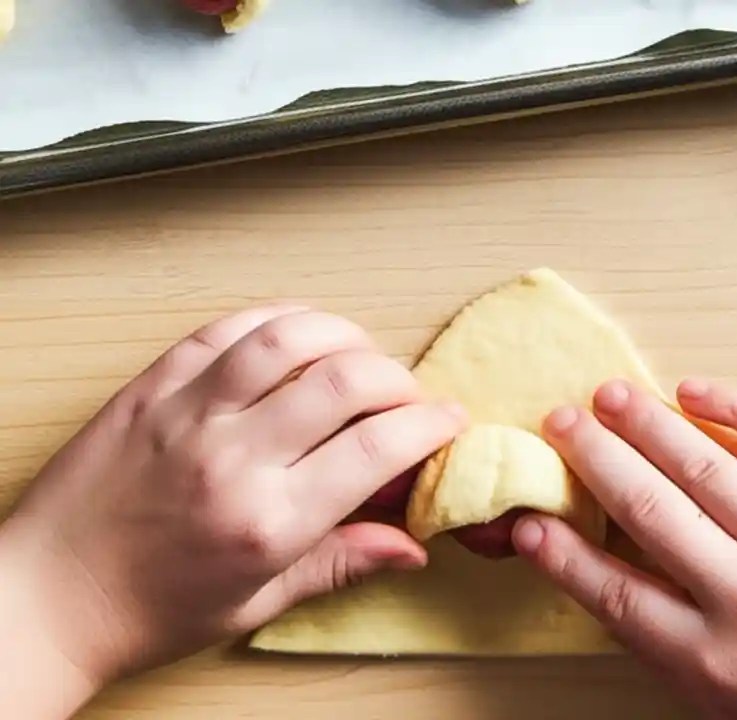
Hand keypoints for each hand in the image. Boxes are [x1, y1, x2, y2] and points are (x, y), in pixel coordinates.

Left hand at [0, 307, 462, 715]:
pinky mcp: (150, 388)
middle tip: (406, 396)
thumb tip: (413, 547)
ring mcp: (187, 415)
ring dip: (344, 335)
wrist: (47, 597)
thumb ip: (340, 563)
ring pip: (288, 338)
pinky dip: (276, 320)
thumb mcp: (256, 601)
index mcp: (268, 522)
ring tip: (361, 355)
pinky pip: (224, 330)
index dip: (430, 425)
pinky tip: (301, 332)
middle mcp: (233, 458)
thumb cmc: (150, 610)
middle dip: (398, 379)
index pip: (377, 447)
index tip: (449, 421)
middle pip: (346, 381)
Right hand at [514, 379, 736, 719]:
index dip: (560, 551)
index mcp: (712, 659)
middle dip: (594, 458)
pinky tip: (698, 390)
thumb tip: (631, 580)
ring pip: (708, 466)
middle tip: (558, 421)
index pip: (613, 591)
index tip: (526, 519)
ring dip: (648, 423)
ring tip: (611, 394)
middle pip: (648, 509)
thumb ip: (685, 644)